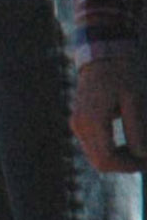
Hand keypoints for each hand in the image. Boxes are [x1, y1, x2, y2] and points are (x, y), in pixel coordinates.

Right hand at [72, 56, 146, 172]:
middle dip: (125, 165)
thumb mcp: (135, 98)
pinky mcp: (80, 122)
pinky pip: (95, 147)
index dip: (129, 166)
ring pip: (97, 157)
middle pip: (100, 162)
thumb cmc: (123, 73)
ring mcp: (78, 124)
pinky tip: (129, 142)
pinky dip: (112, 150)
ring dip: (119, 159)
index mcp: (92, 120)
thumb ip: (137, 128)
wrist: (103, 52)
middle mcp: (80, 125)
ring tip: (141, 149)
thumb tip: (141, 155)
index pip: (107, 159)